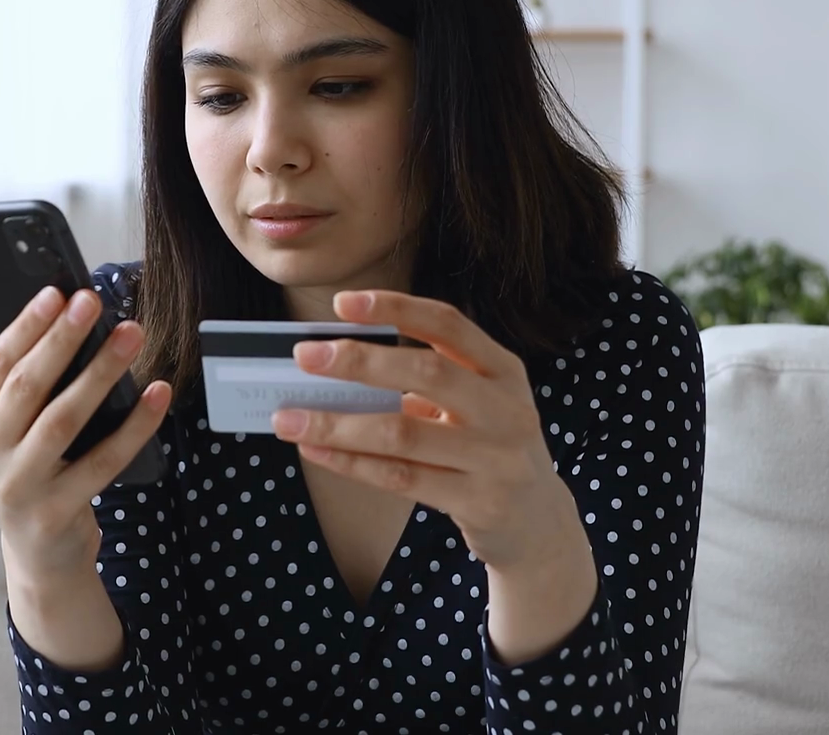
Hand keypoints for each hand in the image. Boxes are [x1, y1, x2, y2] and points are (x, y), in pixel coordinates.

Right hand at [0, 286, 171, 578]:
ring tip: (131, 334)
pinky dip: (135, 424)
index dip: (27, 325)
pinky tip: (158, 394)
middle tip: (93, 301)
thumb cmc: (34, 472)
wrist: (40, 555)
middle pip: (28, 385)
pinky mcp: (55, 513)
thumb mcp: (15, 431)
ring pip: (64, 419)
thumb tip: (71, 320)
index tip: (57, 292)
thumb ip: (31, 387)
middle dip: (62, 338)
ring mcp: (16, 488)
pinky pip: (104, 460)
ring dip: (101, 372)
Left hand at [270, 291, 582, 570]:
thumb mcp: (477, 405)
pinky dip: (352, 463)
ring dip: (337, 423)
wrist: (539, 525)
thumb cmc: (490, 451)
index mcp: (504, 370)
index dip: (396, 308)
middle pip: (427, 372)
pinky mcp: (480, 503)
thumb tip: (336, 365)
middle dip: (359, 360)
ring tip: (289, 418)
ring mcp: (497, 459)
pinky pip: (402, 478)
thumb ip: (426, 383)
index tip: (342, 302)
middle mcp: (506, 409)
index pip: (448, 325)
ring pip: (403, 433)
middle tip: (305, 357)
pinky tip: (317, 451)